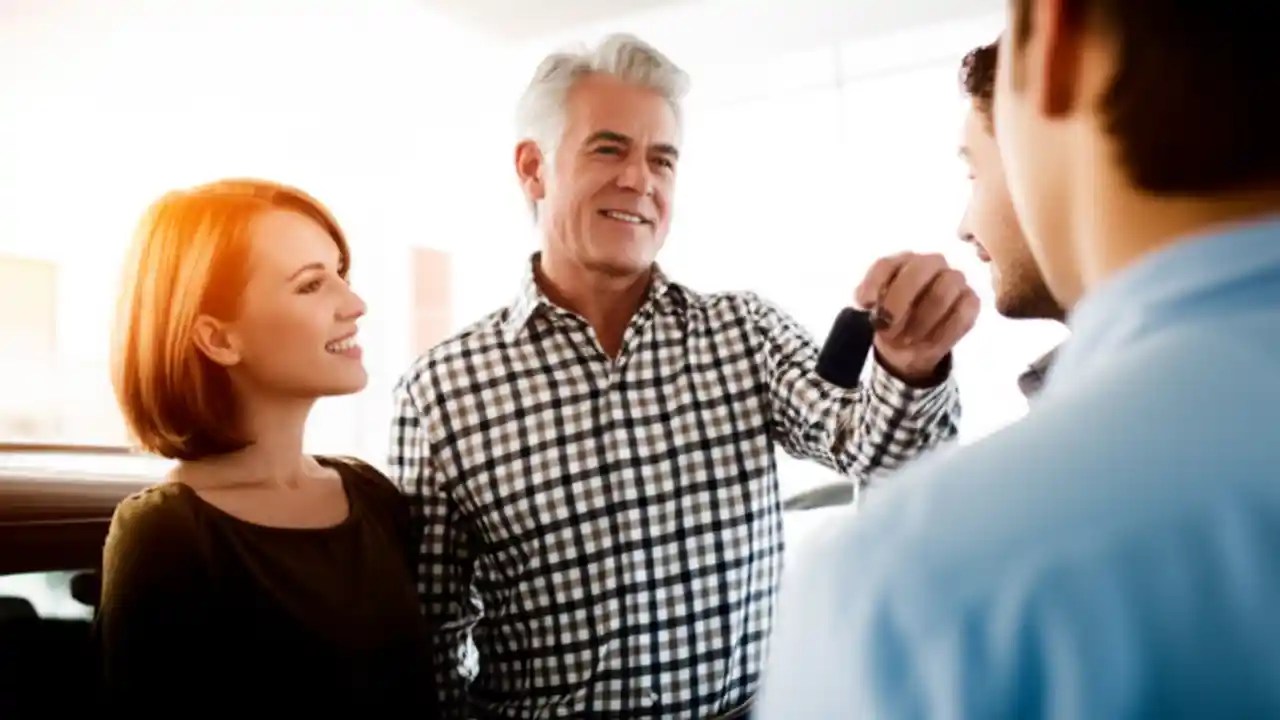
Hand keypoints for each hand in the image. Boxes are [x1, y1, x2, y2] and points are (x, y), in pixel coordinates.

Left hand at [855, 252, 979, 384]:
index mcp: (900, 262)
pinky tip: (927, 343)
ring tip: (905, 340)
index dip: (873, 283)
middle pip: (917, 271)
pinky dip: (942, 333)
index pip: (885, 265)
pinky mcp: (971, 301)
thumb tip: (868, 302)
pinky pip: (961, 315)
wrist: (910, 343)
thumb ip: (868, 302)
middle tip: (886, 327)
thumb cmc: (890, 320)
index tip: (865, 305)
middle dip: (899, 301)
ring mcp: (954, 280)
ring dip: (920, 322)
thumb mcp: (872, 311)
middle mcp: (930, 263)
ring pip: (941, 294)